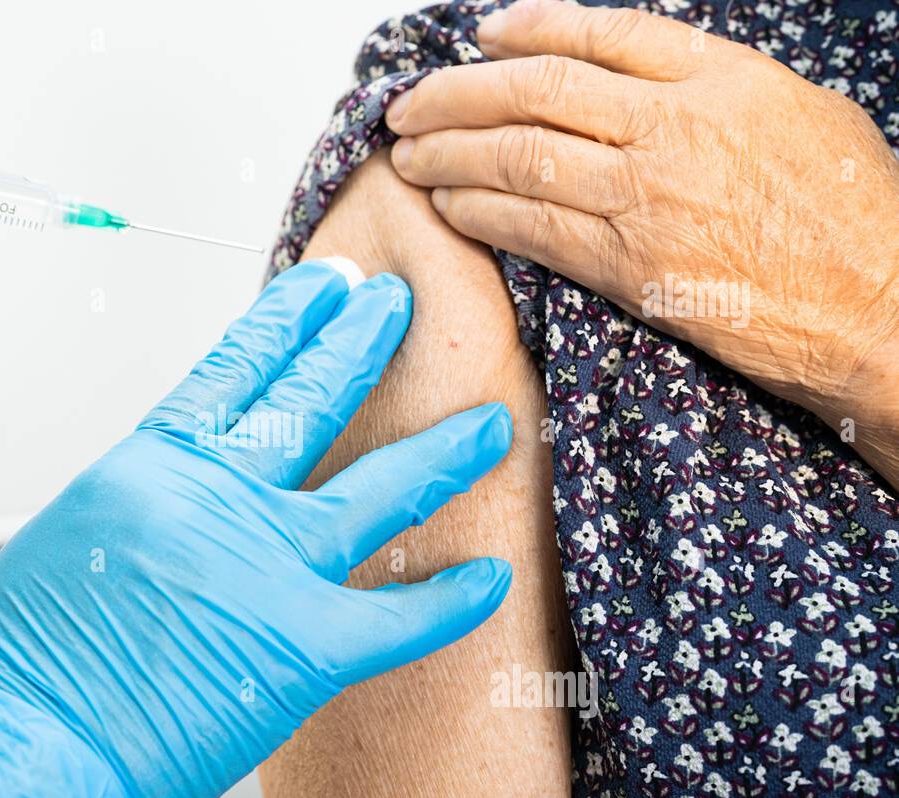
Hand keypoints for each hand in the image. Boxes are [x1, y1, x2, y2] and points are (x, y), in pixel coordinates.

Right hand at [0, 260, 513, 797]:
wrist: (35, 744)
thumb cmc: (34, 657)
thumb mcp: (74, 534)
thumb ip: (144, 499)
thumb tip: (180, 487)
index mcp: (156, 466)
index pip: (237, 369)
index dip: (288, 321)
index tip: (324, 287)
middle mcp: (222, 500)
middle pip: (312, 400)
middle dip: (361, 342)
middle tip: (397, 305)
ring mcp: (271, 566)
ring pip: (381, 488)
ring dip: (443, 451)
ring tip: (491, 418)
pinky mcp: (305, 646)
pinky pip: (400, 617)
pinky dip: (450, 602)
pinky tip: (491, 579)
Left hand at [387, 0, 898, 477]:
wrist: (879, 304)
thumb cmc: (852, 215)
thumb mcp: (796, 115)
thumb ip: (711, 91)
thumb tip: (638, 82)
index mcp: (719, 78)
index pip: (597, 35)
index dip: (527, 31)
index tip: (483, 38)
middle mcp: (673, 127)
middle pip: (537, 90)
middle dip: (458, 94)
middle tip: (412, 104)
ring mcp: (647, 196)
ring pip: (520, 155)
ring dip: (450, 152)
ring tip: (409, 153)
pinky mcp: (630, 266)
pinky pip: (533, 227)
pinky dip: (480, 211)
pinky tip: (448, 202)